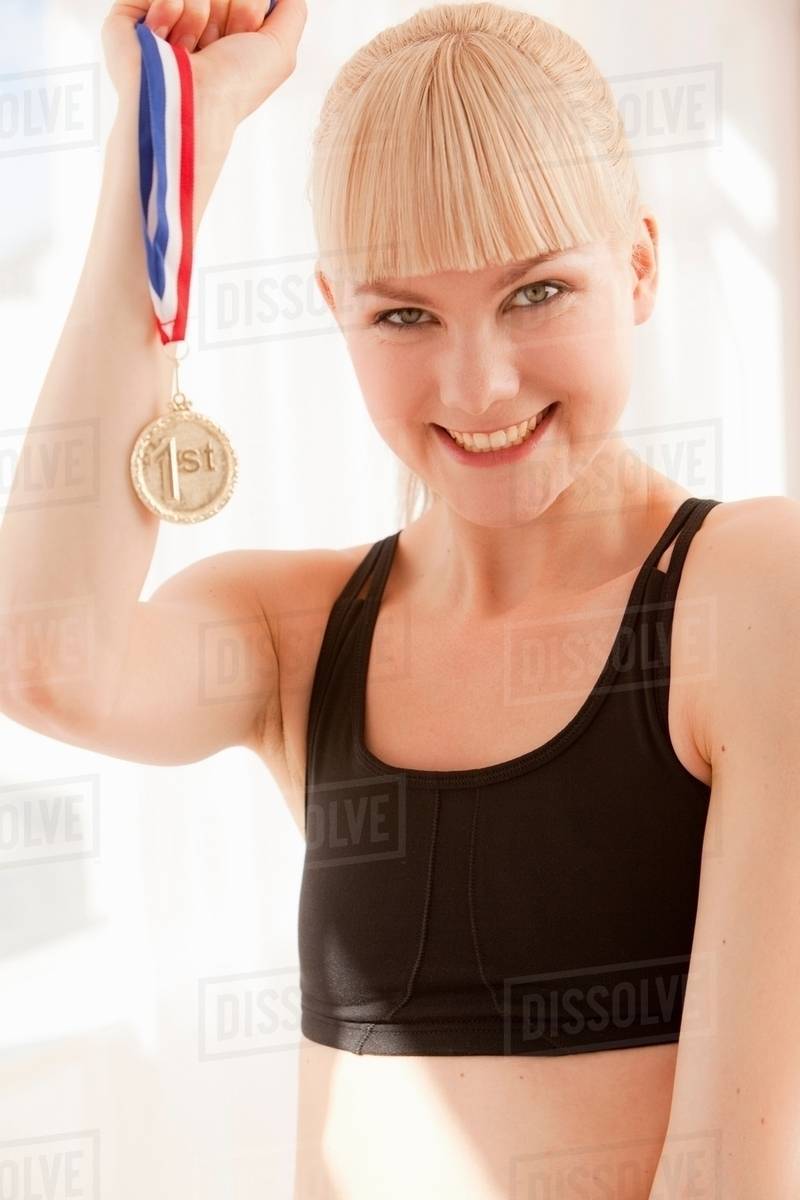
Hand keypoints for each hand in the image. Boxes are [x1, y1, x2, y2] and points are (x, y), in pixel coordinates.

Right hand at [102, 0, 307, 129]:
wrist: (193, 104)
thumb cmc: (234, 87)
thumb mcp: (280, 51)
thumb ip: (291, 11)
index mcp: (225, 30)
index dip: (247, 10)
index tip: (240, 42)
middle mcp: (193, 23)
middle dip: (225, 11)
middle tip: (214, 47)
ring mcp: (160, 19)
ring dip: (197, 17)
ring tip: (188, 51)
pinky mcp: (129, 16)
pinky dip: (169, 10)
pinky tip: (166, 41)